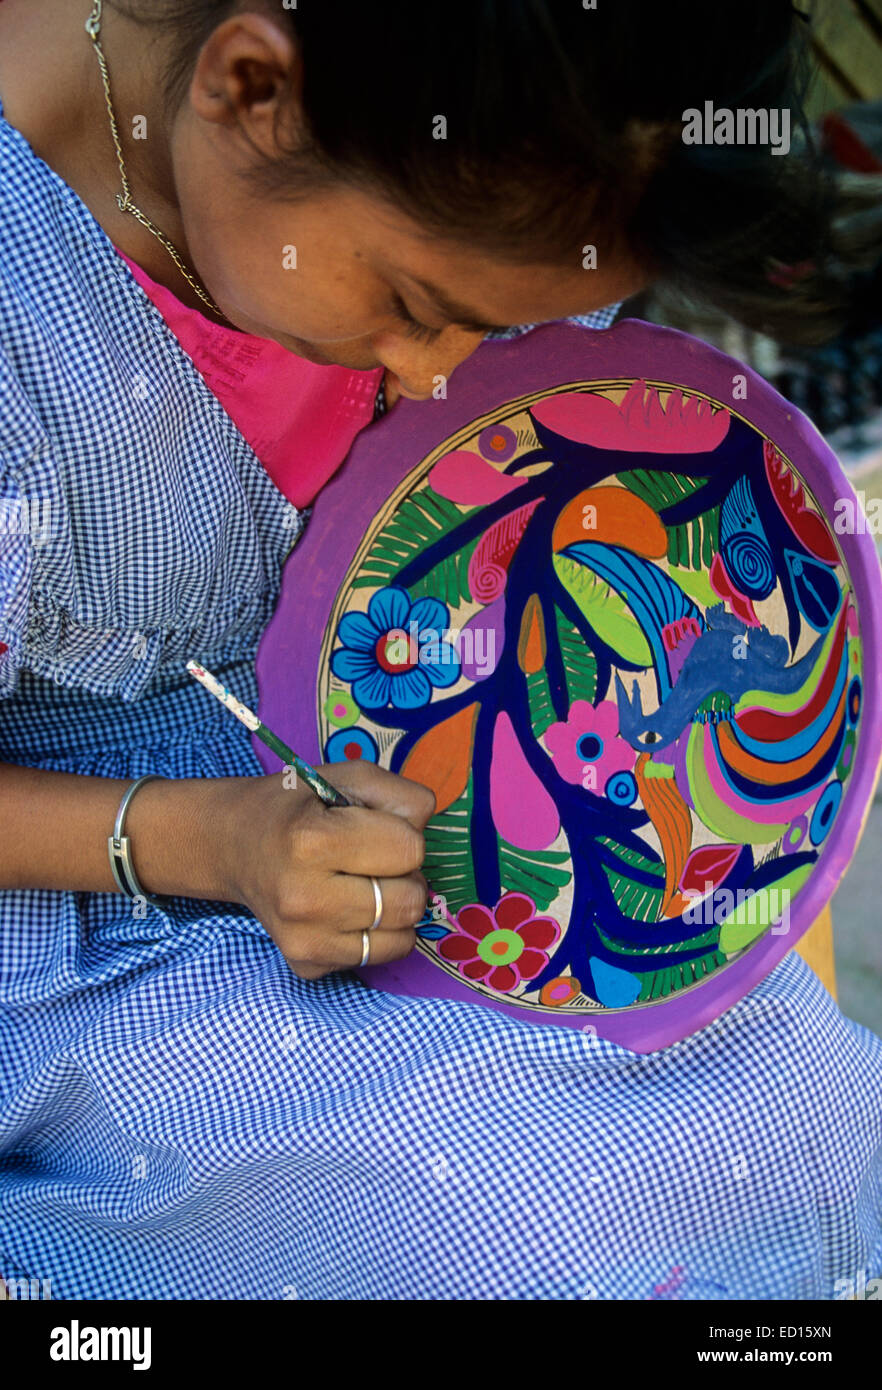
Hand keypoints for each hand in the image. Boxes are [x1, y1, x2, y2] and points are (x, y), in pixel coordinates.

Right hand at [216, 761, 434, 978]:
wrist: (231, 845)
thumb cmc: (294, 806)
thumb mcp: (345, 777)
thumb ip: (399, 794)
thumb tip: (427, 833)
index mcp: (311, 841)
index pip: (410, 849)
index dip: (402, 833)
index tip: (374, 829)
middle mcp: (304, 898)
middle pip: (411, 900)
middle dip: (404, 875)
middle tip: (372, 860)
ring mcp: (303, 939)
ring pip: (403, 937)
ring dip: (395, 908)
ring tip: (362, 884)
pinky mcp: (306, 965)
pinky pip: (377, 957)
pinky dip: (375, 934)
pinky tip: (346, 909)